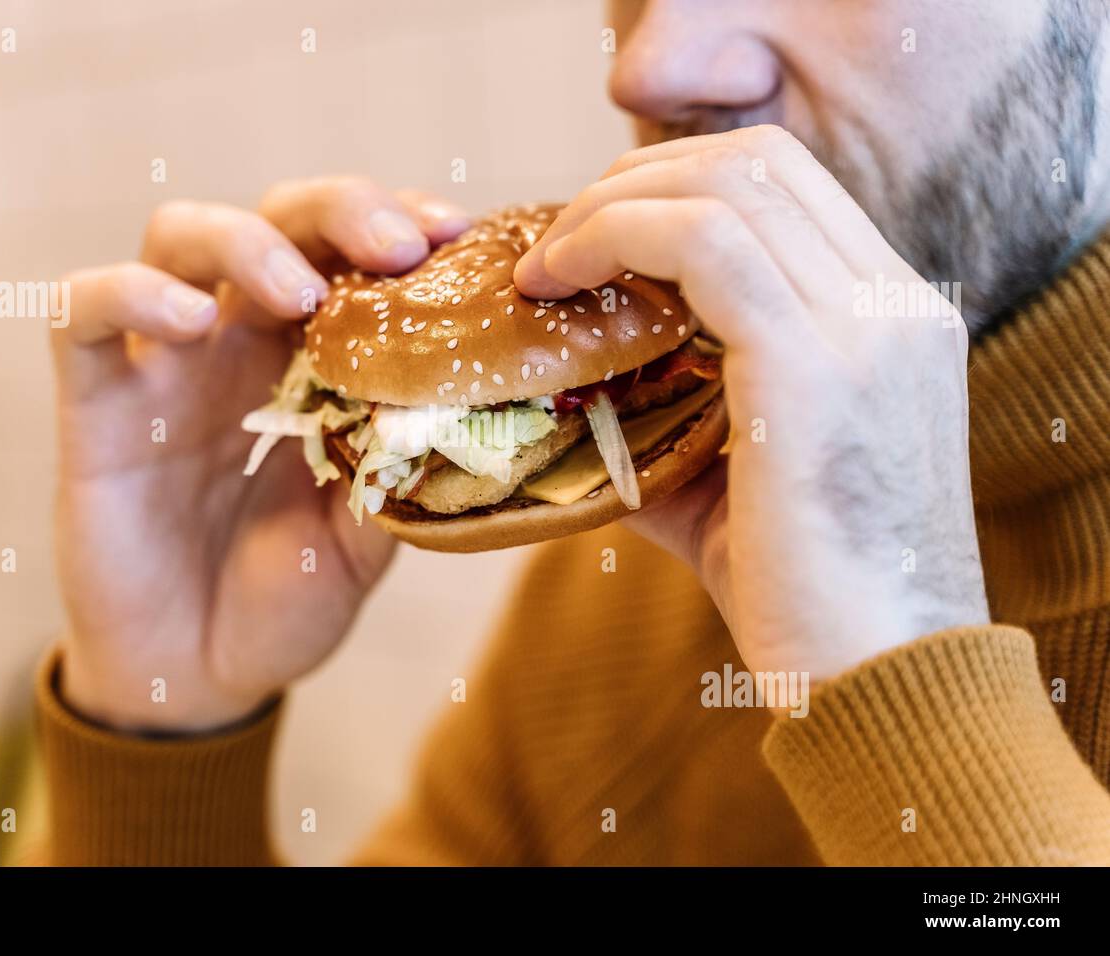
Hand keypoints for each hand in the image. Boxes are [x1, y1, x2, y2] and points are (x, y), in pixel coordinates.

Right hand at [53, 181, 467, 731]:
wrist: (199, 675)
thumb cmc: (285, 600)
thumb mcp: (361, 544)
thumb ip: (396, 473)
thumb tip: (455, 406)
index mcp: (317, 360)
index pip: (355, 256)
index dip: (403, 224)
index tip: (455, 234)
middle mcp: (243, 342)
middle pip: (276, 217)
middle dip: (339, 211)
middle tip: (395, 249)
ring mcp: (167, 364)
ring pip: (178, 235)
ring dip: (244, 241)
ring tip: (299, 294)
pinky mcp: (94, 402)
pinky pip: (84, 312)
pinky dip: (130, 295)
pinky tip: (188, 321)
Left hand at [515, 125, 989, 681]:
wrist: (883, 679)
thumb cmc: (807, 593)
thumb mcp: (737, 482)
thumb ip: (671, 419)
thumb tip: (571, 402)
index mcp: (889, 314)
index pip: (783, 183)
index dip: (675, 184)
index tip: (595, 236)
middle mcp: (892, 300)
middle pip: (753, 160)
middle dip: (635, 178)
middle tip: (557, 240)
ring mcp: (865, 324)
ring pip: (725, 187)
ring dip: (611, 206)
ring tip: (543, 263)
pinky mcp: (815, 366)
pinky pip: (702, 246)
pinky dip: (613, 241)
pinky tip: (553, 283)